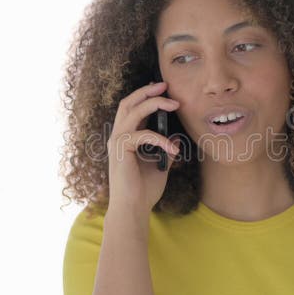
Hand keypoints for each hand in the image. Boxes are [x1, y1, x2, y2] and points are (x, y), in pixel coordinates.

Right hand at [106, 81, 181, 216]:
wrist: (133, 209)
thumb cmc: (144, 191)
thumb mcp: (160, 166)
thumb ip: (165, 150)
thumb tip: (176, 138)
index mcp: (126, 138)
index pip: (132, 108)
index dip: (146, 95)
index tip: (163, 89)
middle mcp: (118, 136)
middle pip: (127, 102)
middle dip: (146, 90)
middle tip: (165, 85)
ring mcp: (117, 142)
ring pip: (132, 111)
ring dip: (154, 103)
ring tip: (174, 103)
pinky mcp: (121, 150)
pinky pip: (143, 135)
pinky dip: (160, 139)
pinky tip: (173, 149)